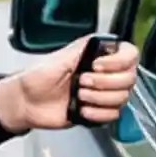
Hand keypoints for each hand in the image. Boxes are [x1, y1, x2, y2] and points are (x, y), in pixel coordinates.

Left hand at [0, 35, 139, 131]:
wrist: (26, 103)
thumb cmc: (37, 77)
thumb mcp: (58, 58)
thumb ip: (82, 50)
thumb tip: (103, 41)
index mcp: (97, 56)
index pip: (129, 54)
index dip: (119, 62)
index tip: (97, 66)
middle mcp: (104, 74)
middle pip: (130, 78)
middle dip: (105, 83)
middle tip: (82, 82)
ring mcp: (103, 94)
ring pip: (123, 98)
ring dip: (99, 98)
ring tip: (79, 95)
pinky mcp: (99, 112)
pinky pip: (114, 115)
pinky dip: (98, 113)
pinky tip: (82, 109)